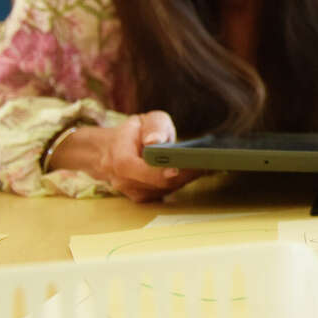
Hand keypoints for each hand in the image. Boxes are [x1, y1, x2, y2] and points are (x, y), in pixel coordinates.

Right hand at [47, 111, 199, 201]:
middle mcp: (120, 178)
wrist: (113, 149)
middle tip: (204, 165)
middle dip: (179, 175)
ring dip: (183, 180)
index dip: (153, 171)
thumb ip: (153, 127)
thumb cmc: (134, 132)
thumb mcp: (145, 120)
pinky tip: (193, 172)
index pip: (130, 166)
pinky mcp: (141, 197)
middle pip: (152, 182)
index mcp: (117, 155)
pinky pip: (163, 193)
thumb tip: (154, 140)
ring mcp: (129, 191)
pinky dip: (179, 183)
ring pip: (161, 190)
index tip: (175, 169)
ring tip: (203, 166)